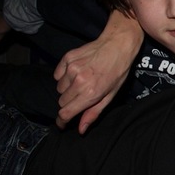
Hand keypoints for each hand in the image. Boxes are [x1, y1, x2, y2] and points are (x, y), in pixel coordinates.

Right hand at [54, 10, 143, 133]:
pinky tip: (77, 72)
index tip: (63, 123)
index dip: (62, 121)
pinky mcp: (67, 58)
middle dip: (69, 103)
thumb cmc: (117, 71)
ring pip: (59, 88)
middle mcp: (78, 81)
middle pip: (61, 102)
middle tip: (82, 95)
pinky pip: (57, 75)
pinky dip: (64, 76)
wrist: (117, 45)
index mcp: (90, 93)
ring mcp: (71, 68)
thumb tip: (80, 129)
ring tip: (82, 81)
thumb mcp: (110, 95)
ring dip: (67, 89)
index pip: (65, 113)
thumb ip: (93, 113)